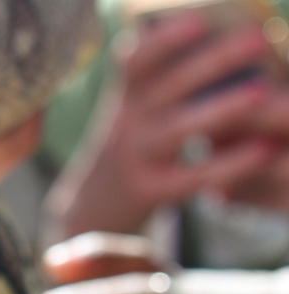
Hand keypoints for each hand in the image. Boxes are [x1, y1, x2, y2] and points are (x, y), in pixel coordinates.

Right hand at [46, 12, 279, 237]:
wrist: (95, 205)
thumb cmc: (134, 144)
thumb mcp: (131, 109)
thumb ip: (159, 77)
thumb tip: (207, 32)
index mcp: (126, 97)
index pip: (135, 63)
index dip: (162, 42)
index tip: (196, 21)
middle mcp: (127, 124)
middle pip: (167, 89)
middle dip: (212, 63)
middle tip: (256, 38)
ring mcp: (137, 158)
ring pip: (177, 130)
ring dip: (220, 109)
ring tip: (261, 92)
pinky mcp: (151, 191)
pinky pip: (193, 176)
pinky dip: (230, 163)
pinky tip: (265, 148)